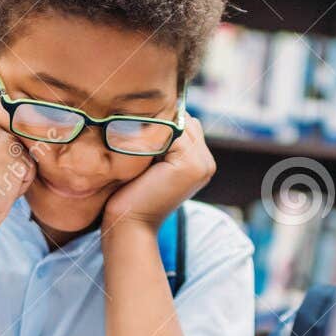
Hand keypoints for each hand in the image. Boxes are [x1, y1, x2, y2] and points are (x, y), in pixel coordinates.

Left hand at [103, 114, 214, 230]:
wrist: (128, 224)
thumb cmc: (130, 194)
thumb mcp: (150, 162)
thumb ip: (161, 140)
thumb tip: (158, 112)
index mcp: (200, 163)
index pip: (186, 125)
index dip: (163, 125)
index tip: (139, 138)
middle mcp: (207, 163)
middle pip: (186, 121)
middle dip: (161, 125)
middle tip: (136, 144)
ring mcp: (203, 165)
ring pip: (180, 124)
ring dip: (157, 130)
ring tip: (137, 151)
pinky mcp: (191, 165)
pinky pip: (174, 132)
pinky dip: (154, 137)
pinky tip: (139, 154)